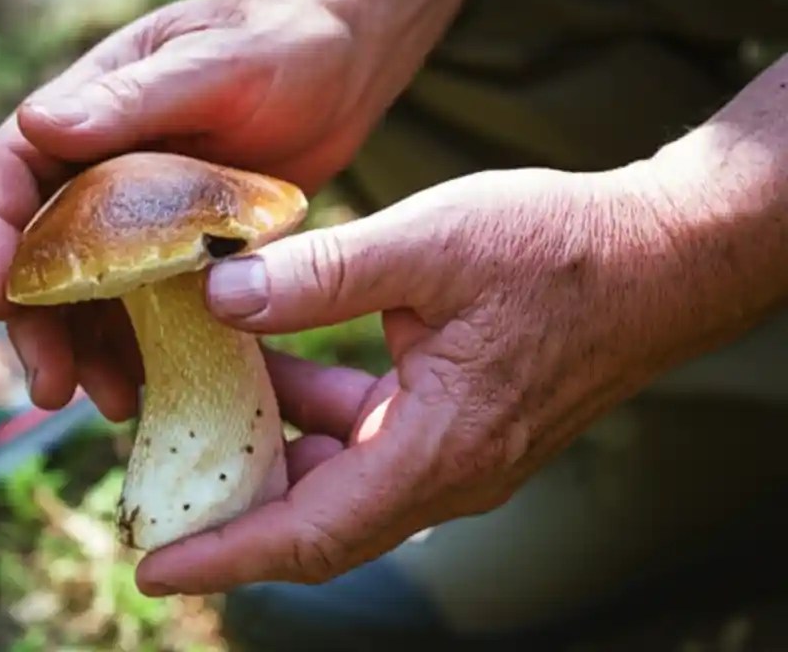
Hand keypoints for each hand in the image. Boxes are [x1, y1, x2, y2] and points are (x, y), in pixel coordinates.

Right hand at [0, 0, 469, 416]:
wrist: (346, 61)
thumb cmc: (281, 37)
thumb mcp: (212, 63)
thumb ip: (131, 99)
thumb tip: (37, 122)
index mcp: (88, 109)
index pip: (14, 171)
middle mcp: (100, 164)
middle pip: (43, 251)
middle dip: (40, 323)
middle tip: (53, 387)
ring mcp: (140, 210)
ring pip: (92, 290)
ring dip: (91, 349)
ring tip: (114, 403)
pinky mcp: (183, 245)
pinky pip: (151, 304)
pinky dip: (148, 346)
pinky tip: (160, 387)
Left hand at [131, 160, 736, 594]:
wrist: (661, 254)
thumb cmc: (560, 250)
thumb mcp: (429, 245)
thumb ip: (321, 275)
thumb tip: (221, 295)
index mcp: (437, 453)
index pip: (310, 536)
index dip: (225, 556)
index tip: (151, 568)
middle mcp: (445, 473)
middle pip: (315, 522)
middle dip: (230, 510)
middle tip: (151, 485)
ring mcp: (454, 452)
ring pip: (337, 478)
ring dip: (267, 451)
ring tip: (193, 410)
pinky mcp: (459, 422)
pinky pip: (365, 438)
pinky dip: (310, 413)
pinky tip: (269, 361)